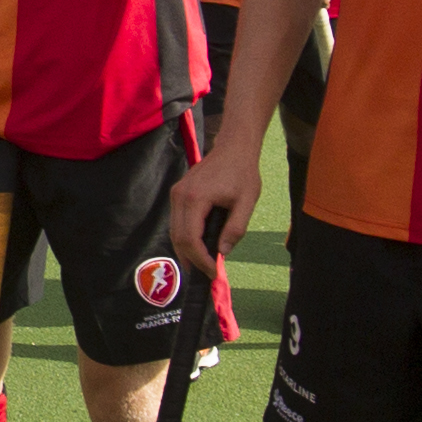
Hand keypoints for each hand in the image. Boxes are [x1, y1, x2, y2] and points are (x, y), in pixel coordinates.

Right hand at [171, 152, 258, 272]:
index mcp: (196, 198)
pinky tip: (198, 247)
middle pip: (178, 238)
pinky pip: (176, 222)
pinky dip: (185, 238)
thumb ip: (235, 229)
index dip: (200, 259)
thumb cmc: (242, 173)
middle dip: (191, 259)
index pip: (191, 238)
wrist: (233, 148)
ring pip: (174, 231)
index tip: (214, 272)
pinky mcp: (178, 193)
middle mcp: (180, 196)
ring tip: (202, 264)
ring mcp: (176, 194)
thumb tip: (222, 252)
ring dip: (187, 250)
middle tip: (207, 274)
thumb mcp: (247, 202)